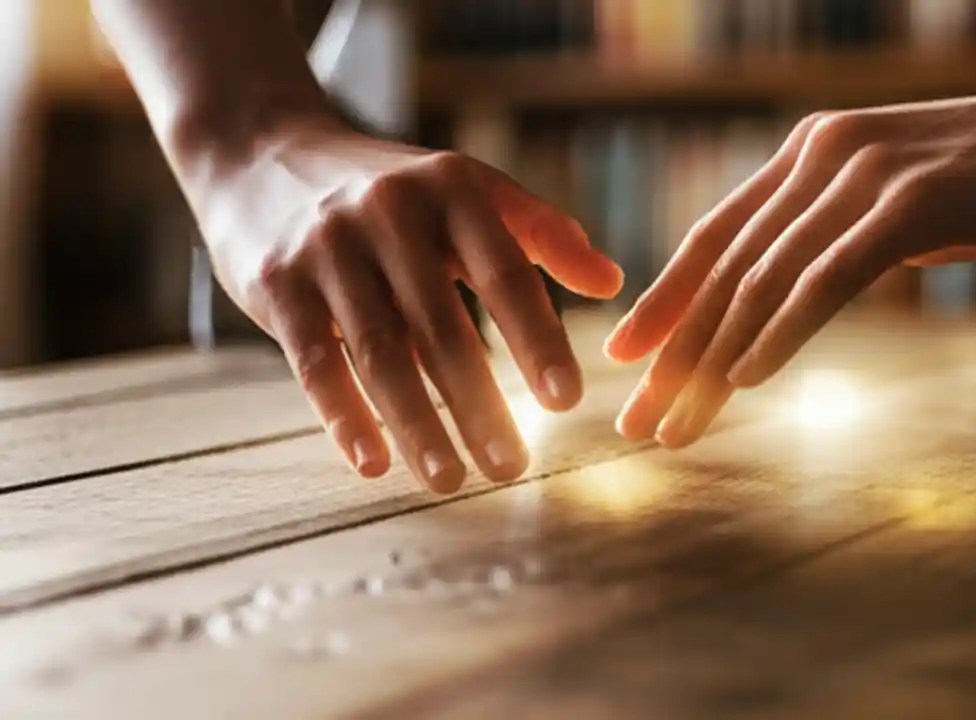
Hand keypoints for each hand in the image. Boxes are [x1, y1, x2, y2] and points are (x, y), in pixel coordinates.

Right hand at [195, 121, 622, 491]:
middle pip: (442, 325)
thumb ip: (541, 233)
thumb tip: (612, 283)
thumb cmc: (390, 189)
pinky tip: (374, 465)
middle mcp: (391, 213)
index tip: (568, 401)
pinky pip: (315, 361)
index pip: (506, 273)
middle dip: (480, 403)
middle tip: (514, 467)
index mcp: (452, 189)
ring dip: (418, 424)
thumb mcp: (466, 189)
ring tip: (452, 481)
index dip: (538, 339)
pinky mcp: (277, 283)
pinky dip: (345, 417)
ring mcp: (328, 248)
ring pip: (381, 351)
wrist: (261, 154)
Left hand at [605, 68, 975, 447]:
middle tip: (632, 419)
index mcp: (809, 153)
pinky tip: (745, 380)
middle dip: (673, 353)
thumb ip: (842, 233)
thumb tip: (795, 293)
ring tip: (676, 426)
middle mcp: (821, 155)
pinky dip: (780, 333)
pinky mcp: (913, 203)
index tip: (624, 358)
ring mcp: (864, 175)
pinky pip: (828, 280)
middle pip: (724, 271)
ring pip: (763, 283)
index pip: (716, 238)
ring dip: (712, 365)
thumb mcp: (901, 201)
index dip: (664, 301)